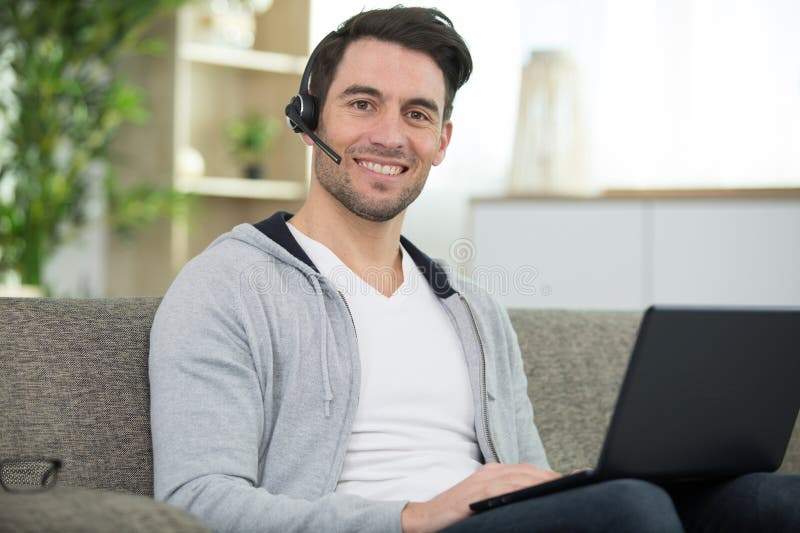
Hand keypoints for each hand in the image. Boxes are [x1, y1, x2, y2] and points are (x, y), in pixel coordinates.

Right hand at [400, 463, 559, 532]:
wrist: (427, 518)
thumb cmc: (458, 515)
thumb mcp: (486, 504)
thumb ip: (507, 499)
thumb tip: (535, 505)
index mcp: (494, 473)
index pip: (528, 472)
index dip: (550, 474)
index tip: (574, 479)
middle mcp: (490, 471)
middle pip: (528, 472)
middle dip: (552, 477)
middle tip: (576, 484)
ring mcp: (483, 479)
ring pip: (520, 477)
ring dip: (542, 481)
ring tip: (563, 488)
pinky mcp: (477, 490)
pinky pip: (504, 487)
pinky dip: (521, 488)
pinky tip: (535, 492)